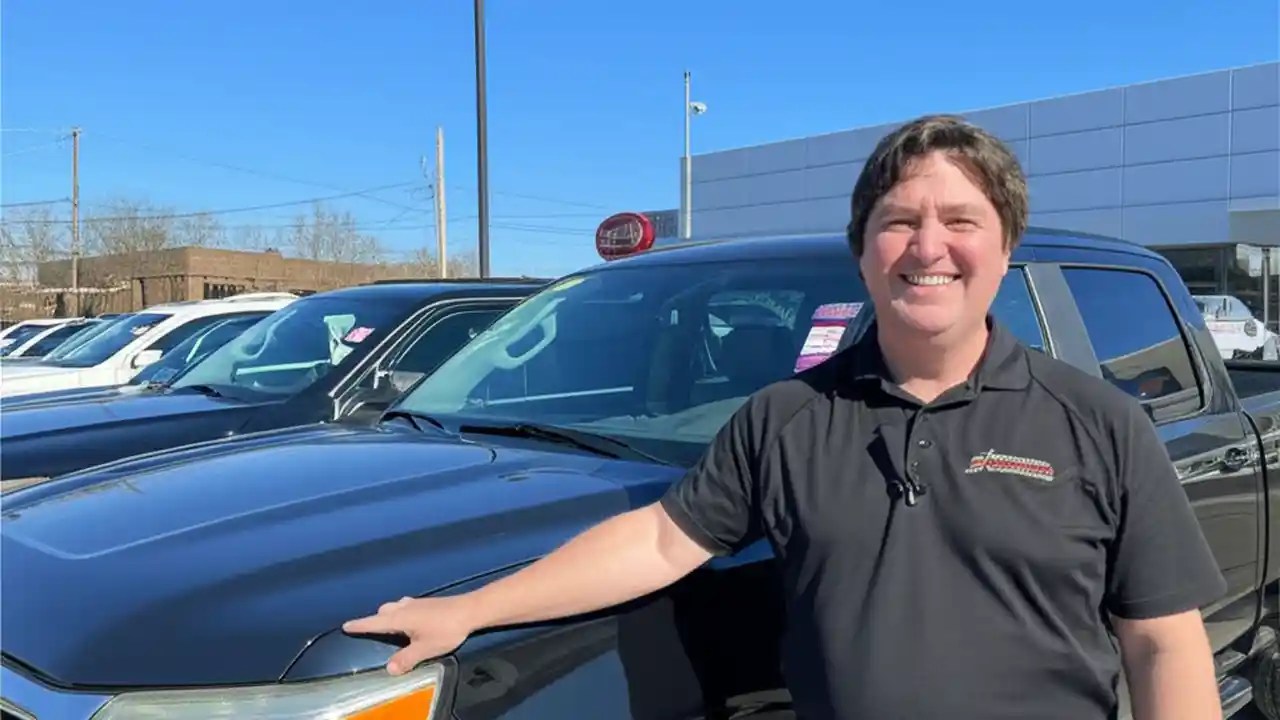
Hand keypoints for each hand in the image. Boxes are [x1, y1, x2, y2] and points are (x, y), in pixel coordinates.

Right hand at [342, 595, 474, 674]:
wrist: (469, 610)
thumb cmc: (446, 629)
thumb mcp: (425, 649)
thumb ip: (406, 659)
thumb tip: (389, 669)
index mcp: (400, 618)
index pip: (374, 622)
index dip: (360, 625)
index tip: (346, 625)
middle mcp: (404, 607)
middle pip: (383, 611)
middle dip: (375, 620)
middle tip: (369, 629)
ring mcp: (416, 602)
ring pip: (395, 606)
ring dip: (388, 614)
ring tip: (388, 625)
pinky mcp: (426, 602)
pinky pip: (405, 605)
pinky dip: (401, 612)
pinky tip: (409, 618)